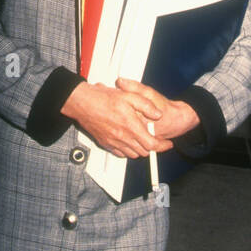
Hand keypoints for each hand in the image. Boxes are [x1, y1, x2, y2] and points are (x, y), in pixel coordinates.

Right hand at [60, 80, 198, 156]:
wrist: (82, 103)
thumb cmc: (103, 98)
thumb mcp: (129, 96)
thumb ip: (146, 106)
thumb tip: (158, 115)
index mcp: (131, 127)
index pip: (151, 144)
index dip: (162, 145)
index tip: (167, 143)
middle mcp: (122, 138)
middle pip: (143, 151)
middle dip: (152, 147)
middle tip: (155, 139)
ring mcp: (113, 142)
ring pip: (133, 154)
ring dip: (140, 149)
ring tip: (142, 139)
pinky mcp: (105, 143)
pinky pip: (120, 153)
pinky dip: (127, 150)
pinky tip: (129, 141)